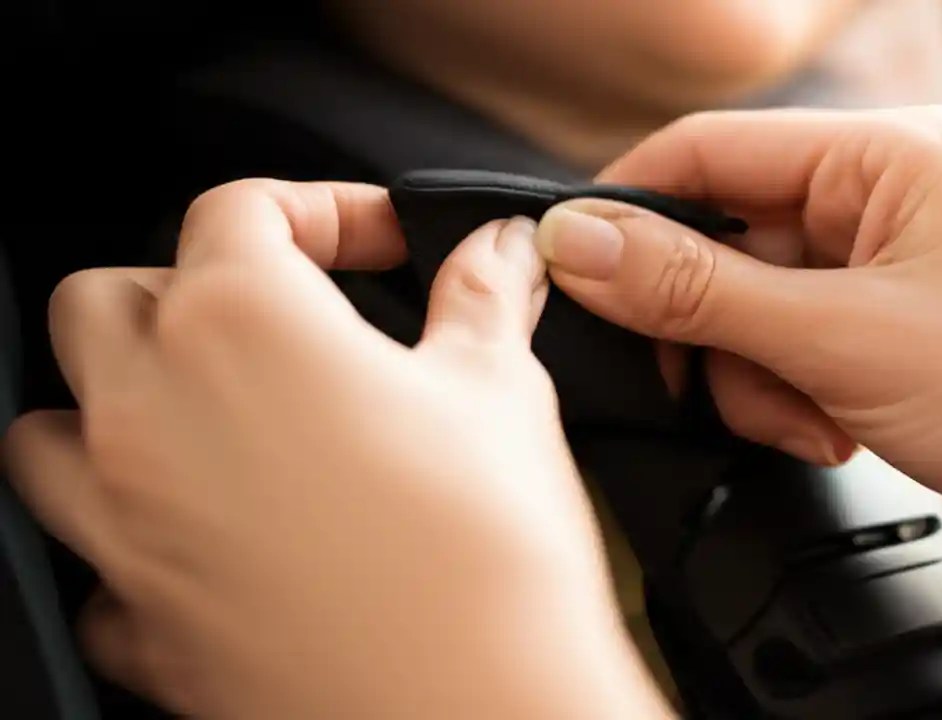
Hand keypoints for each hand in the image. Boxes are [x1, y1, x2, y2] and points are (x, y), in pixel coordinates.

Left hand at [5, 181, 669, 718]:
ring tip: (215, 426)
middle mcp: (149, 413)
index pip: (241, 209)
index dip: (324, 210)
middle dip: (191, 291)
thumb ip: (486, 297)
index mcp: (240, 325)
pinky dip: (141, 540)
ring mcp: (124, 525)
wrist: (475, 713)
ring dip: (119, 409)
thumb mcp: (500, 390)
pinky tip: (224, 548)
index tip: (382, 244)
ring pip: (50, 429)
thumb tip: (500, 249)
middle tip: (288, 327)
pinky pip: (95, 563)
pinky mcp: (135, 622)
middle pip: (106, 300)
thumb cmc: (489, 549)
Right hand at [531, 108, 941, 539]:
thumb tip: (583, 245)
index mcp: (890, 154)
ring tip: (818, 419)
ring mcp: (902, 255)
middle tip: (722, 384)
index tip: (579, 268)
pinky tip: (841, 424)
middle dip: (721, 330)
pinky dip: (802, 387)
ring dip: (765, 375)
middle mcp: (895, 191)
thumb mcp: (836, 339)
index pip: (715, 150)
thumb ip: (697, 291)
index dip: (635, 209)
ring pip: (764, 302)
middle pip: (734, 241)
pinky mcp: (906, 313)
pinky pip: (807, 336)